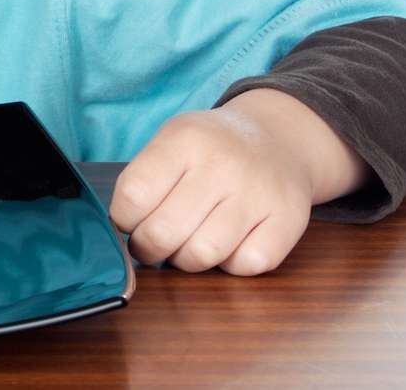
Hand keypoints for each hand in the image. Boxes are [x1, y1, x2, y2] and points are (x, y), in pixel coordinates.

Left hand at [107, 89, 363, 275]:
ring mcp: (258, 195)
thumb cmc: (211, 148)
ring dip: (187, 259)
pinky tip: (228, 243)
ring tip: (187, 242)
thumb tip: (117, 232)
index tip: (129, 220)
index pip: (133, 197)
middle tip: (153, 243)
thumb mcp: (172, 140)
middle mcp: (222, 165)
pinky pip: (244, 266)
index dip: (123, 219)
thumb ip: (144, 179)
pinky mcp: (288, 222)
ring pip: (202, 255)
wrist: (278, 139)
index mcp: (184, 140)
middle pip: (163, 233)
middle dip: (148, 248)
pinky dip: (230, 264)